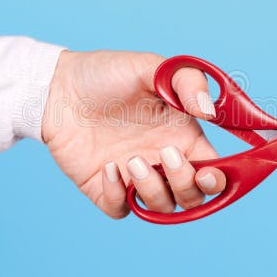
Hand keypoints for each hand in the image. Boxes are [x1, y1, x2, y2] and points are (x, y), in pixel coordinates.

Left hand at [41, 50, 226, 218]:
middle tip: (165, 155)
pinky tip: (107, 168)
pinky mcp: (105, 187)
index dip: (218, 179)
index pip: (214, 170)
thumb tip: (208, 110)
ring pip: (161, 207)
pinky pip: (121, 210)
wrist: (57, 87)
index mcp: (183, 136)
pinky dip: (119, 196)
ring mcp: (135, 177)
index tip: (207, 171)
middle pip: (193, 197)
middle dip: (186, 185)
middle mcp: (163, 160)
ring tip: (130, 160)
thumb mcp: (150, 66)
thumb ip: (187, 81)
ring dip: (153, 190)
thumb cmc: (107, 73)